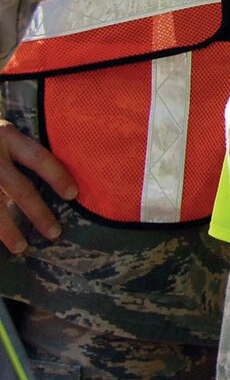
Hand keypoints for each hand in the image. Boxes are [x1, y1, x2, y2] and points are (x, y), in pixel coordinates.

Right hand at [0, 122, 75, 253]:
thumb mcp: (2, 132)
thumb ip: (19, 149)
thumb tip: (55, 177)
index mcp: (6, 136)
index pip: (38, 157)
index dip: (56, 176)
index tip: (73, 195)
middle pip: (19, 188)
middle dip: (39, 213)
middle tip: (54, 233)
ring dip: (7, 230)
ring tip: (21, 247)